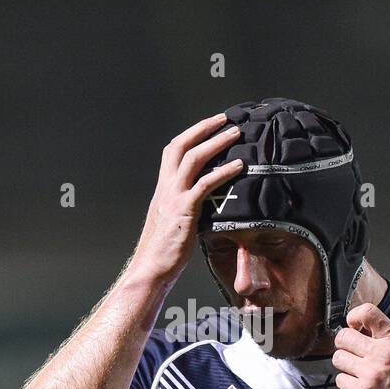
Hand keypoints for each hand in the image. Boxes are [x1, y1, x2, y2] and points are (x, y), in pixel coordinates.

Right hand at [129, 113, 244, 283]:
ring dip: (216, 142)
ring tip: (236, 133)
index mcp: (162, 189)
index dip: (191, 135)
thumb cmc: (163, 252)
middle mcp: (165, 188)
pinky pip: (205, 184)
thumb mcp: (173, 222)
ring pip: (193, 158)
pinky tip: (239, 166)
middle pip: (180, 146)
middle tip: (224, 119)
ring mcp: (173, 197)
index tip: (208, 125)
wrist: (150, 269)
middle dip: (202, 128)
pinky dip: (223, 171)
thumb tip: (205, 204)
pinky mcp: (184, 210)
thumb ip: (186, 208)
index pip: (172, 152)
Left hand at [331, 303, 389, 388]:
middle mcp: (382, 354)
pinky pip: (341, 380)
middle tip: (351, 351)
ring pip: (338, 358)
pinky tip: (361, 385)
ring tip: (357, 370)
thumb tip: (362, 328)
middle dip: (345, 343)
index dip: (354, 316)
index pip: (367, 312)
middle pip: (343, 337)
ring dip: (345, 364)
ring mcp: (370, 375)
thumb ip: (388, 338)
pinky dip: (348, 382)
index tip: (354, 325)